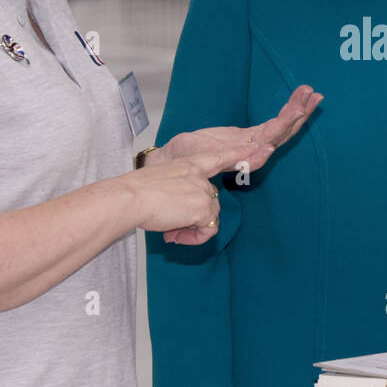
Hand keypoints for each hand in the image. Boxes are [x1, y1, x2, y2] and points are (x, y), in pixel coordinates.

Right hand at [127, 144, 249, 244]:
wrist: (129, 198)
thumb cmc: (134, 191)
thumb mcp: (159, 182)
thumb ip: (176, 191)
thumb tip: (178, 211)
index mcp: (186, 164)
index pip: (217, 156)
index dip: (237, 154)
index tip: (256, 148)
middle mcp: (199, 175)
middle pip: (210, 201)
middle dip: (192, 218)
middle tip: (170, 227)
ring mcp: (203, 191)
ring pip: (209, 217)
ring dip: (190, 230)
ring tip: (170, 231)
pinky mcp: (203, 209)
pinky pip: (207, 231)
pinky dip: (194, 238)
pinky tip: (175, 235)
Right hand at [157, 85, 321, 167]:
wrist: (175, 160)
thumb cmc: (185, 160)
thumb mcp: (205, 157)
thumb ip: (235, 158)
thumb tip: (263, 154)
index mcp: (244, 154)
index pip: (269, 139)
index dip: (283, 126)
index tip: (297, 111)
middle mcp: (253, 148)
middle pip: (282, 131)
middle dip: (299, 113)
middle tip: (314, 96)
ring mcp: (253, 141)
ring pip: (281, 126)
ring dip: (297, 109)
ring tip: (312, 92)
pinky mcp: (249, 135)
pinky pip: (273, 123)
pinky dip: (285, 112)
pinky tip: (298, 102)